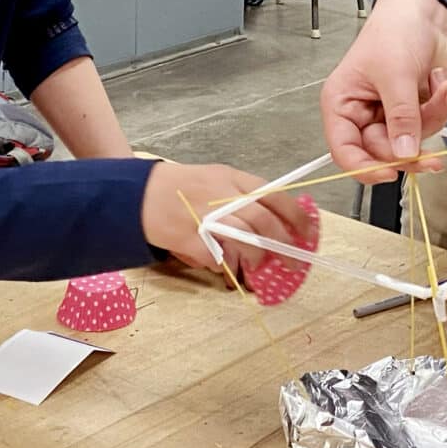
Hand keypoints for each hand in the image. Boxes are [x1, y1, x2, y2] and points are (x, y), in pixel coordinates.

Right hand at [141, 161, 312, 285]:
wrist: (139, 194)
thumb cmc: (180, 186)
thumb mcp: (215, 178)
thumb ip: (242, 194)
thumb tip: (274, 219)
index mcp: (232, 179)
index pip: (274, 195)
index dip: (295, 215)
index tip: (307, 231)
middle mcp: (222, 196)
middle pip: (263, 220)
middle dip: (283, 243)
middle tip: (293, 260)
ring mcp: (206, 218)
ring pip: (246, 239)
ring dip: (258, 257)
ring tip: (261, 266)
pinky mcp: (190, 239)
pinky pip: (218, 257)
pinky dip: (226, 267)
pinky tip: (228, 269)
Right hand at [320, 0, 446, 182]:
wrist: (425, 13)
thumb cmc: (395, 31)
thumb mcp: (395, 74)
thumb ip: (401, 117)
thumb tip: (404, 154)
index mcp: (342, 104)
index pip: (344, 151)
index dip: (365, 168)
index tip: (391, 173)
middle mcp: (362, 115)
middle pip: (382, 153)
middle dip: (411, 147)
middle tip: (433, 156)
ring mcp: (389, 115)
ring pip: (410, 143)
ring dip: (432, 118)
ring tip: (441, 87)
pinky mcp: (413, 112)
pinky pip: (428, 127)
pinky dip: (440, 106)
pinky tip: (440, 82)